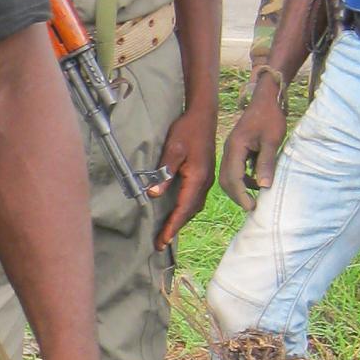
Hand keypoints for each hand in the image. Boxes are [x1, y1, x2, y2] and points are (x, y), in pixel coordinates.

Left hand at [151, 104, 214, 249]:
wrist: (203, 116)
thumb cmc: (187, 130)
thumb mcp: (173, 148)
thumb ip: (164, 171)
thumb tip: (153, 194)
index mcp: (197, 178)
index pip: (183, 208)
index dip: (173, 225)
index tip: (163, 240)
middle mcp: (205, 183)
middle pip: (190, 212)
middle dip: (175, 228)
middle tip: (161, 244)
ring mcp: (206, 180)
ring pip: (193, 207)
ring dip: (181, 221)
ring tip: (167, 234)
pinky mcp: (204, 176)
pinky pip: (195, 199)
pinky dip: (185, 210)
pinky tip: (177, 213)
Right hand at [219, 76, 287, 206]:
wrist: (265, 99)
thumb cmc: (270, 117)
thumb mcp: (272, 140)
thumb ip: (266, 162)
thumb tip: (264, 186)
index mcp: (235, 148)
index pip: (233, 178)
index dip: (241, 195)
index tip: (252, 207)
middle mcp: (229, 150)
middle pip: (226, 180)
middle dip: (237, 196)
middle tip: (252, 207)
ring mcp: (231, 150)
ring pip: (228, 177)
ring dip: (239, 189)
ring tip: (254, 198)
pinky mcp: (237, 150)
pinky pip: (234, 170)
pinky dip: (242, 180)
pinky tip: (256, 182)